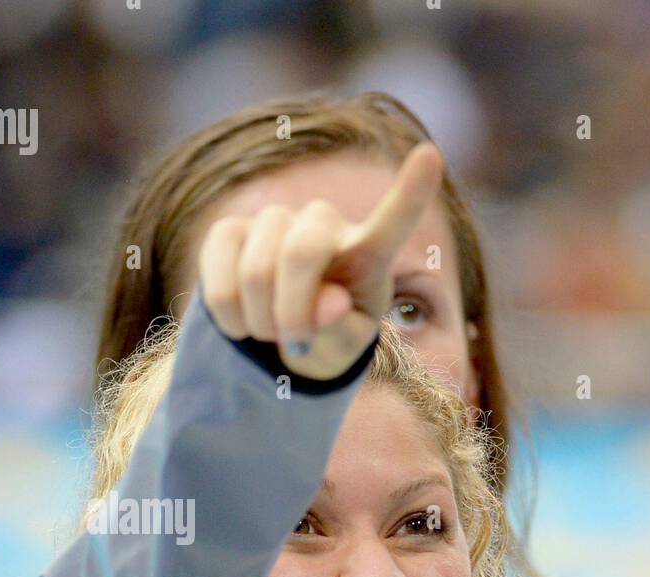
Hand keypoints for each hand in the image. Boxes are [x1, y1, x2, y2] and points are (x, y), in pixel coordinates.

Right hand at [198, 142, 443, 379]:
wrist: (282, 335)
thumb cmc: (330, 337)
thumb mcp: (346, 348)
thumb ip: (344, 333)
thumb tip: (331, 301)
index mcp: (367, 251)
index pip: (392, 220)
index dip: (411, 190)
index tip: (431, 155)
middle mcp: (323, 223)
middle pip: (301, 253)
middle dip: (293, 313)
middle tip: (296, 346)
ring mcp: (275, 221)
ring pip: (256, 272)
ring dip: (262, 322)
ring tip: (272, 334)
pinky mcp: (229, 231)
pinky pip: (218, 273)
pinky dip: (228, 314)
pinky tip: (241, 326)